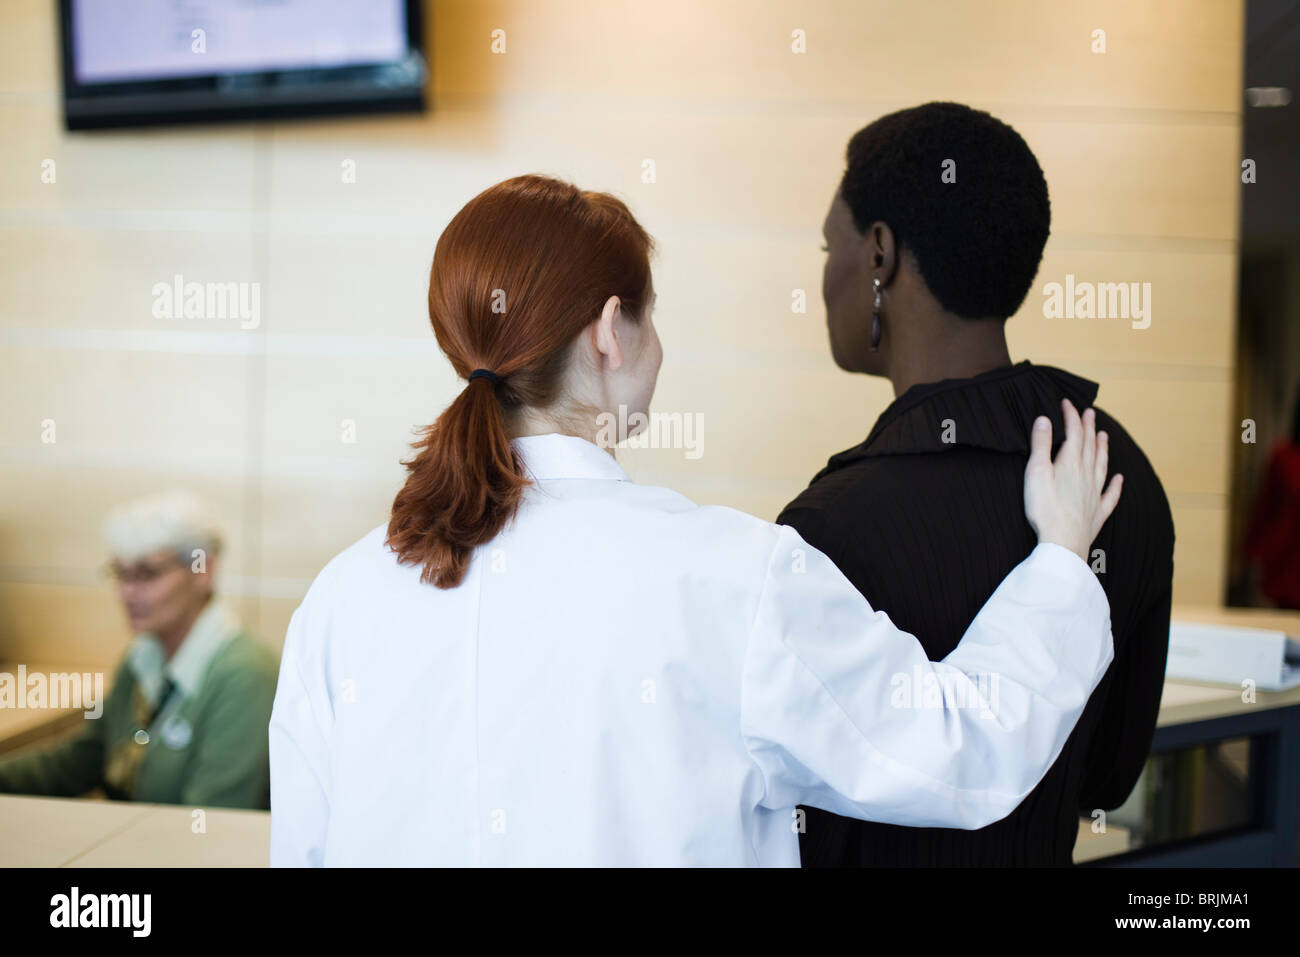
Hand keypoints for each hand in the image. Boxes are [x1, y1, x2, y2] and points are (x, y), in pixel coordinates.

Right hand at [1023, 399, 1123, 561]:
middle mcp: (1087, 475)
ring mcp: (1094, 494)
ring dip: (1103, 448)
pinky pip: (1110, 495)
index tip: (1067, 403)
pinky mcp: (1096, 513)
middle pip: (1090, 446)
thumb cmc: (1045, 509)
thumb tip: (1045, 419)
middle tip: (1090, 412)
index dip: (1071, 416)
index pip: (1074, 433)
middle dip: (1089, 427)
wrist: (1062, 543)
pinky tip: (1119, 479)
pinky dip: (1116, 485)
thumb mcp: (1036, 473)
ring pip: (1102, 465)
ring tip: (1104, 436)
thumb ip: (1041, 445)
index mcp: (1071, 463)